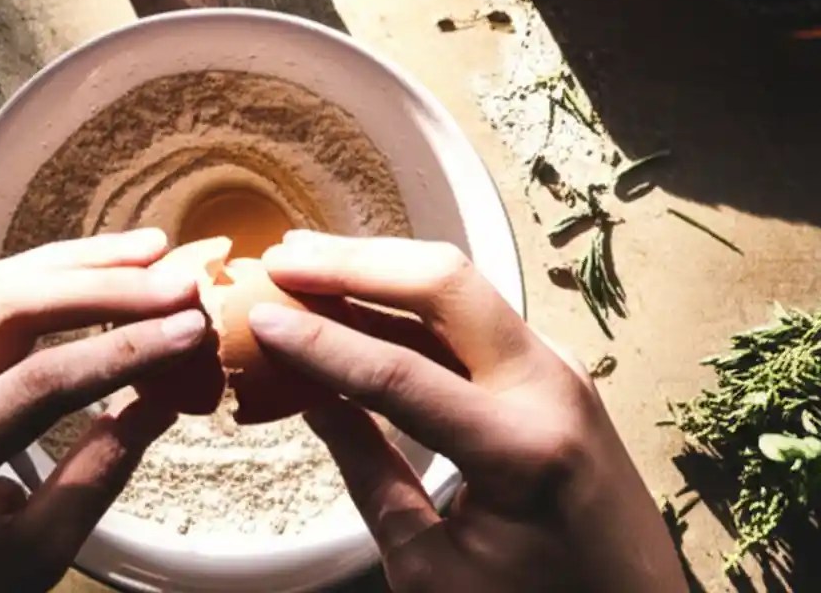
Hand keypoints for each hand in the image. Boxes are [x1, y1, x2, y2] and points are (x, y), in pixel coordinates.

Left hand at [0, 230, 206, 592]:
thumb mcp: (35, 553)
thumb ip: (98, 473)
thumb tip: (162, 399)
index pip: (40, 382)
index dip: (123, 350)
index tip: (191, 330)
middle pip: (9, 305)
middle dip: (103, 284)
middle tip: (177, 280)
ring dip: (78, 262)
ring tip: (151, 250)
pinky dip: (52, 275)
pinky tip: (99, 268)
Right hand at [249, 232, 685, 592]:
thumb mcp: (434, 570)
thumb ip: (372, 476)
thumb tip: (315, 401)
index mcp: (522, 449)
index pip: (399, 372)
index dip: (320, 341)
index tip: (260, 315)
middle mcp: (551, 388)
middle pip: (445, 285)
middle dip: (357, 263)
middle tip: (285, 258)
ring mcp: (560, 374)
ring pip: (463, 289)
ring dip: (383, 270)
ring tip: (310, 262)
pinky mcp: (555, 377)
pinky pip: (476, 320)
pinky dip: (412, 303)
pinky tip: (362, 300)